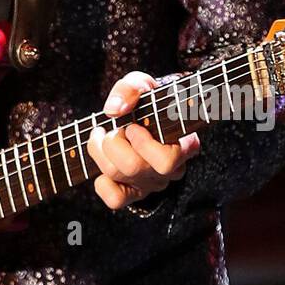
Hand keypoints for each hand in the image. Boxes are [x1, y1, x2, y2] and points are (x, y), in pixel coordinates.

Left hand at [88, 71, 200, 210]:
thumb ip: (131, 88)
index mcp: (183, 145)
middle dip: (113, 143)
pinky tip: (104, 163)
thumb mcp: (142, 84)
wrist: (144, 115)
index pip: (167, 161)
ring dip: (101, 151)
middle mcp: (171, 169)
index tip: (134, 126)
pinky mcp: (135, 193)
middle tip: (115, 129)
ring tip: (102, 134)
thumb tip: (114, 110)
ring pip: (120, 176)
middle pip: (134, 167)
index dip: (143, 145)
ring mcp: (153, 183)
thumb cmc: (147, 101)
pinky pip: (115, 200)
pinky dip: (103, 182)